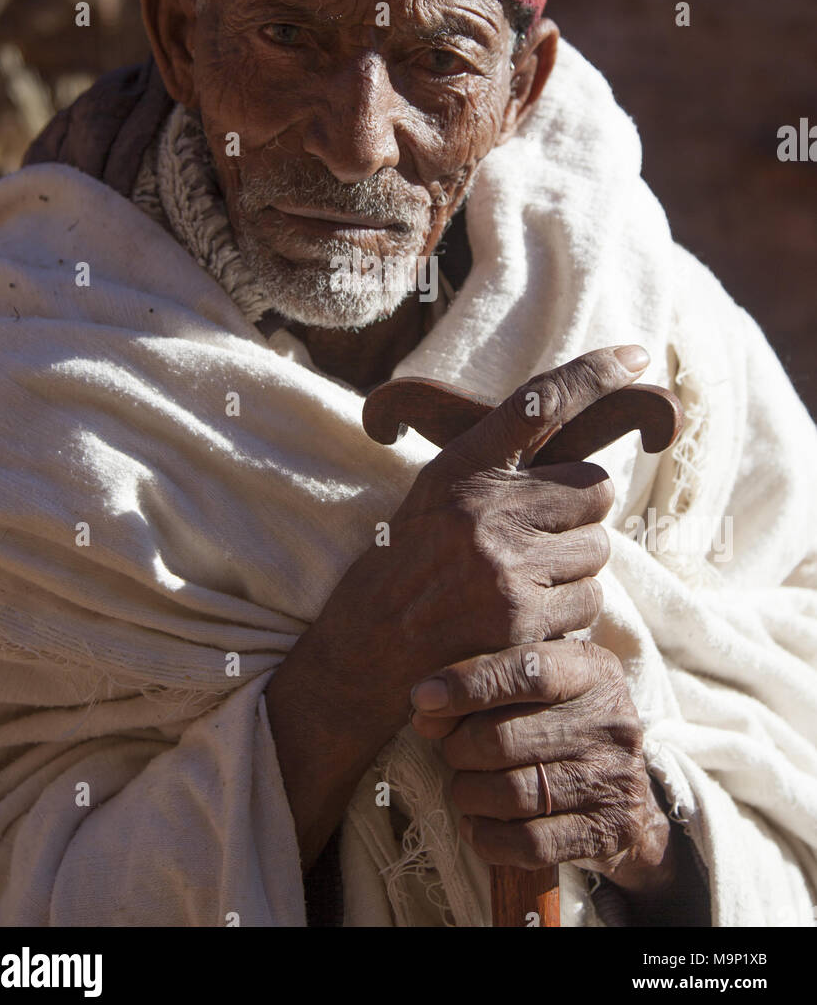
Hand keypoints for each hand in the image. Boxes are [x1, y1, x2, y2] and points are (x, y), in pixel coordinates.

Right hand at [307, 345, 649, 739]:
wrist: (367, 650)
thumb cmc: (406, 567)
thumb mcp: (436, 497)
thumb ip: (495, 470)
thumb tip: (571, 451)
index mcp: (463, 467)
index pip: (538, 403)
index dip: (593, 373)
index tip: (636, 354)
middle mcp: (487, 507)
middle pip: (594, 486)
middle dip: (578, 514)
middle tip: (536, 538)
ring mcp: (507, 564)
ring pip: (598, 549)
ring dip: (574, 569)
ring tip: (520, 585)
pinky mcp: (524, 619)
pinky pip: (589, 603)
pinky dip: (567, 614)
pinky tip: (522, 620)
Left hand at [409, 638, 670, 883]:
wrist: (621, 791)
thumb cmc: (557, 721)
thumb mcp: (535, 685)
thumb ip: (484, 682)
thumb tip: (424, 706)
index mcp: (592, 669)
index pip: (526, 670)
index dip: (467, 684)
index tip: (422, 698)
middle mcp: (612, 720)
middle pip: (503, 738)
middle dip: (459, 749)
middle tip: (451, 751)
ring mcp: (615, 777)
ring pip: (510, 793)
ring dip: (469, 793)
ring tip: (465, 787)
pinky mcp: (609, 830)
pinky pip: (529, 843)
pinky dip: (488, 837)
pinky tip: (476, 825)